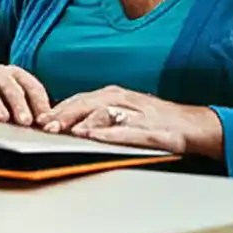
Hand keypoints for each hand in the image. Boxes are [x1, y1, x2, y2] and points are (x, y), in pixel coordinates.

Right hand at [0, 65, 51, 126]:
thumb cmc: (3, 101)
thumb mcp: (20, 102)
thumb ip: (34, 112)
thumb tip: (48, 127)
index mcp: (17, 74)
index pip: (32, 87)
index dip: (39, 103)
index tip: (44, 121)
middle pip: (10, 87)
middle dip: (19, 105)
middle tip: (25, 121)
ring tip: (3, 118)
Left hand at [37, 85, 221, 156]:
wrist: (193, 125)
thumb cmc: (155, 120)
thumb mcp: (124, 112)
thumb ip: (98, 115)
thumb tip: (70, 124)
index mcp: (114, 95)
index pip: (79, 99)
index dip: (58, 109)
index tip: (39, 119)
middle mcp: (123, 99)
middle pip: (87, 104)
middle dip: (64, 115)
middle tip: (46, 126)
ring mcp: (136, 114)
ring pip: (104, 113)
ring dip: (83, 122)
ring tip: (65, 131)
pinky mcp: (150, 130)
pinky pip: (126, 131)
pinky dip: (108, 133)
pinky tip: (94, 138)